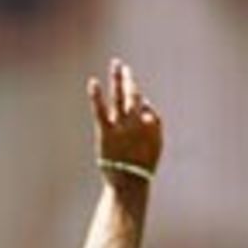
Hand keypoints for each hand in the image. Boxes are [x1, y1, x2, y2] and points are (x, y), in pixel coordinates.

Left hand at [89, 59, 162, 181]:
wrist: (129, 184)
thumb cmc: (141, 169)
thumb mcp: (155, 148)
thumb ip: (154, 126)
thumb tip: (147, 105)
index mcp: (151, 126)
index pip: (147, 108)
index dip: (142, 109)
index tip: (138, 111)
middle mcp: (138, 122)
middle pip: (134, 95)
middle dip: (130, 80)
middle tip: (126, 68)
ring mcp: (122, 126)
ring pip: (121, 96)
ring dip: (119, 78)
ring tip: (117, 64)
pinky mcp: (106, 132)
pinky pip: (100, 109)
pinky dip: (96, 96)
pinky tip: (93, 82)